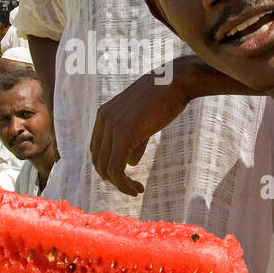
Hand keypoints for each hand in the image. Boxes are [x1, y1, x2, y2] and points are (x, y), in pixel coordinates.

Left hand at [90, 71, 190, 195]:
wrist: (175, 82)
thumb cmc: (164, 99)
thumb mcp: (143, 121)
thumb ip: (134, 141)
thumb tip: (130, 162)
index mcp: (104, 114)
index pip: (97, 149)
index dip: (108, 166)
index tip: (126, 177)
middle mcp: (103, 119)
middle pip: (98, 160)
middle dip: (113, 178)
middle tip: (131, 188)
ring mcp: (111, 126)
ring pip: (106, 168)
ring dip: (120, 184)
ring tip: (136, 190)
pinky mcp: (123, 135)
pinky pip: (116, 168)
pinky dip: (124, 184)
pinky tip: (136, 189)